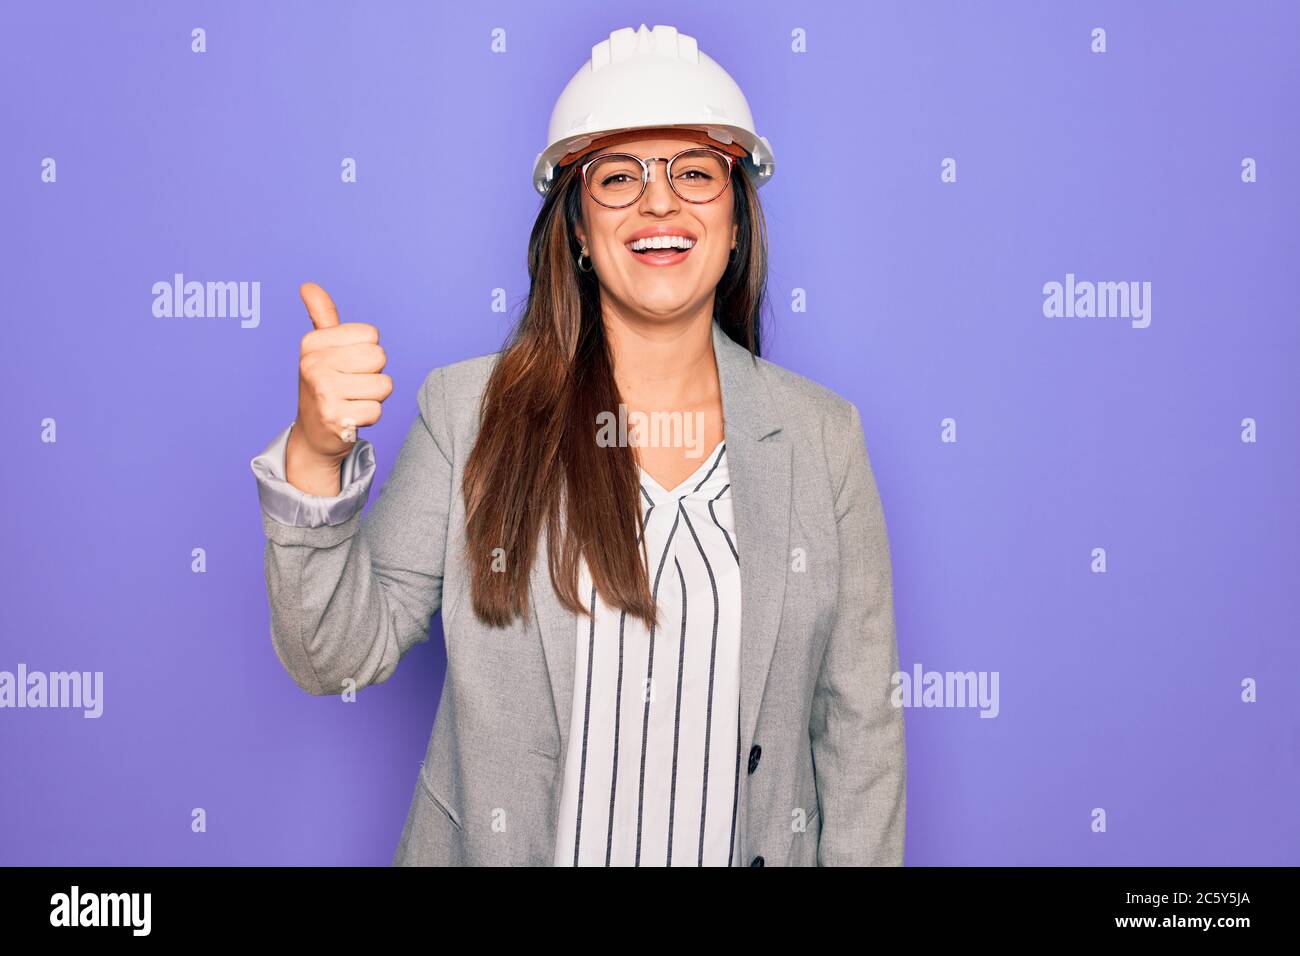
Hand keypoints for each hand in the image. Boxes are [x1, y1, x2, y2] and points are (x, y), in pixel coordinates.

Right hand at [290, 282, 393, 468]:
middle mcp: (313, 364)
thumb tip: (308, 286)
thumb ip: (322, 317)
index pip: (371, 335)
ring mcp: (322, 391)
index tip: (347, 366)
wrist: (313, 436)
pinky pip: (377, 410)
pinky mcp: (335, 418)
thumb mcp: (321, 350)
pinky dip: (369, 417)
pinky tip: (351, 418)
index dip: (367, 353)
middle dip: (373, 375)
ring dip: (373, 398)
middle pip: (379, 358)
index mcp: (312, 343)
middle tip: (351, 386)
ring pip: (383, 385)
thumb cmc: (325, 387)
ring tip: (352, 401)